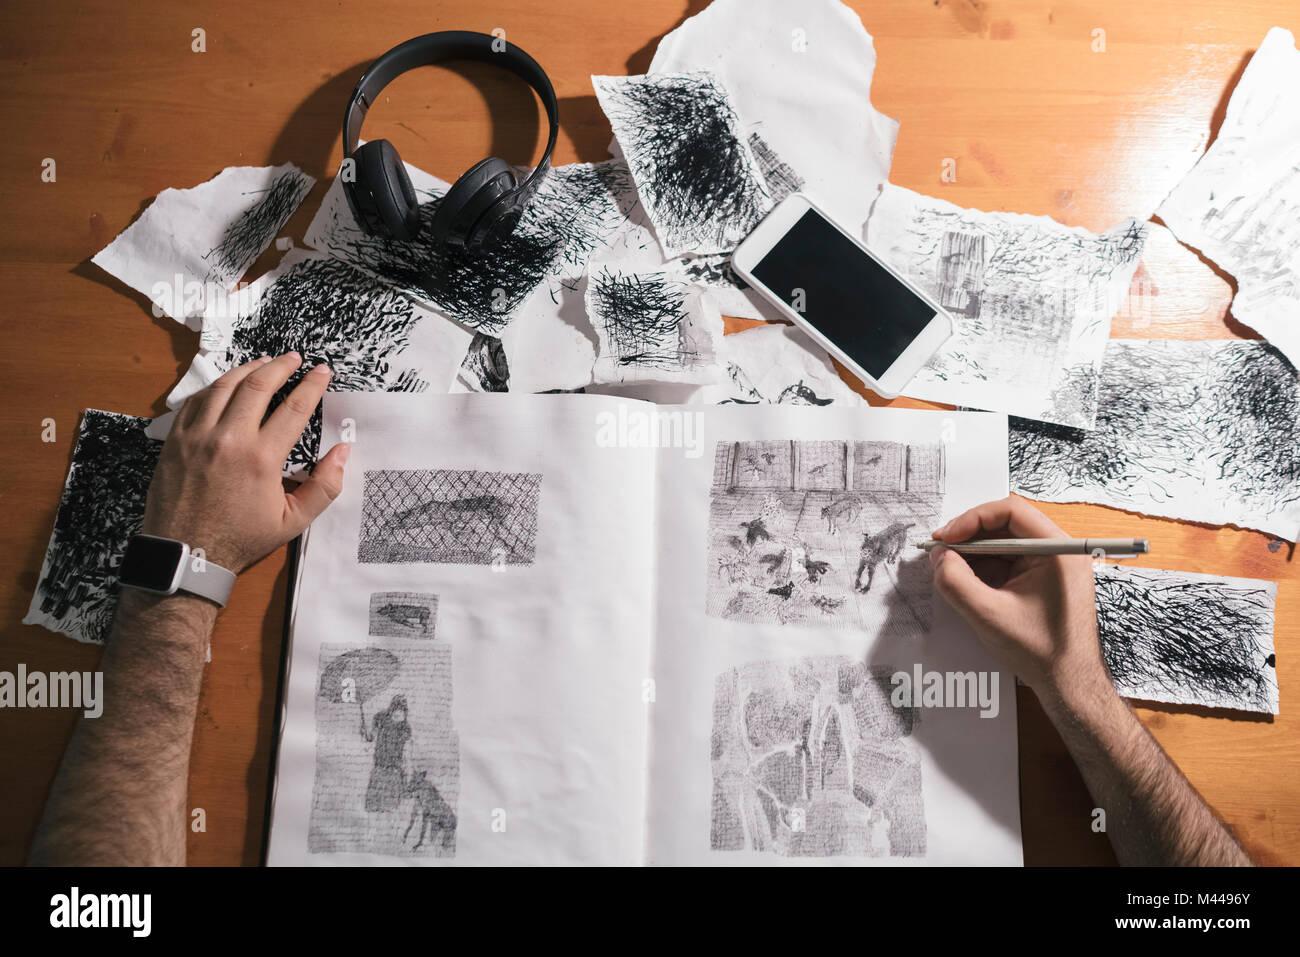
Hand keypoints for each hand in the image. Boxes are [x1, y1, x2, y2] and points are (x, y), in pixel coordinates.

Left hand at [140, 352, 349, 573]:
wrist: (186, 555)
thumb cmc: (242, 539)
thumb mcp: (293, 522)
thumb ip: (324, 487)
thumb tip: (342, 453)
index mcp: (261, 459)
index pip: (293, 408)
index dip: (312, 385)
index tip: (322, 371)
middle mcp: (228, 440)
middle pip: (257, 386)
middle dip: (280, 366)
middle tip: (293, 358)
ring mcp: (197, 437)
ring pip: (224, 386)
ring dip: (247, 369)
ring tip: (262, 363)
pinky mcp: (175, 440)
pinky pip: (196, 401)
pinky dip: (215, 387)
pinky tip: (227, 384)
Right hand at [928, 495, 1108, 707]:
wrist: (1069, 684)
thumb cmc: (1041, 652)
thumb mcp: (988, 615)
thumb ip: (956, 582)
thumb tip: (938, 557)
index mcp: (1057, 551)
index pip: (1011, 511)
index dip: (972, 519)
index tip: (946, 537)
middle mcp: (1059, 551)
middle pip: (1007, 523)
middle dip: (969, 536)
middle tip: (940, 549)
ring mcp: (1053, 564)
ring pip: (1005, 542)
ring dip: (975, 552)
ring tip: (948, 567)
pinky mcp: (1044, 578)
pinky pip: (1010, 560)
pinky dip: (985, 566)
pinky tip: (966, 580)